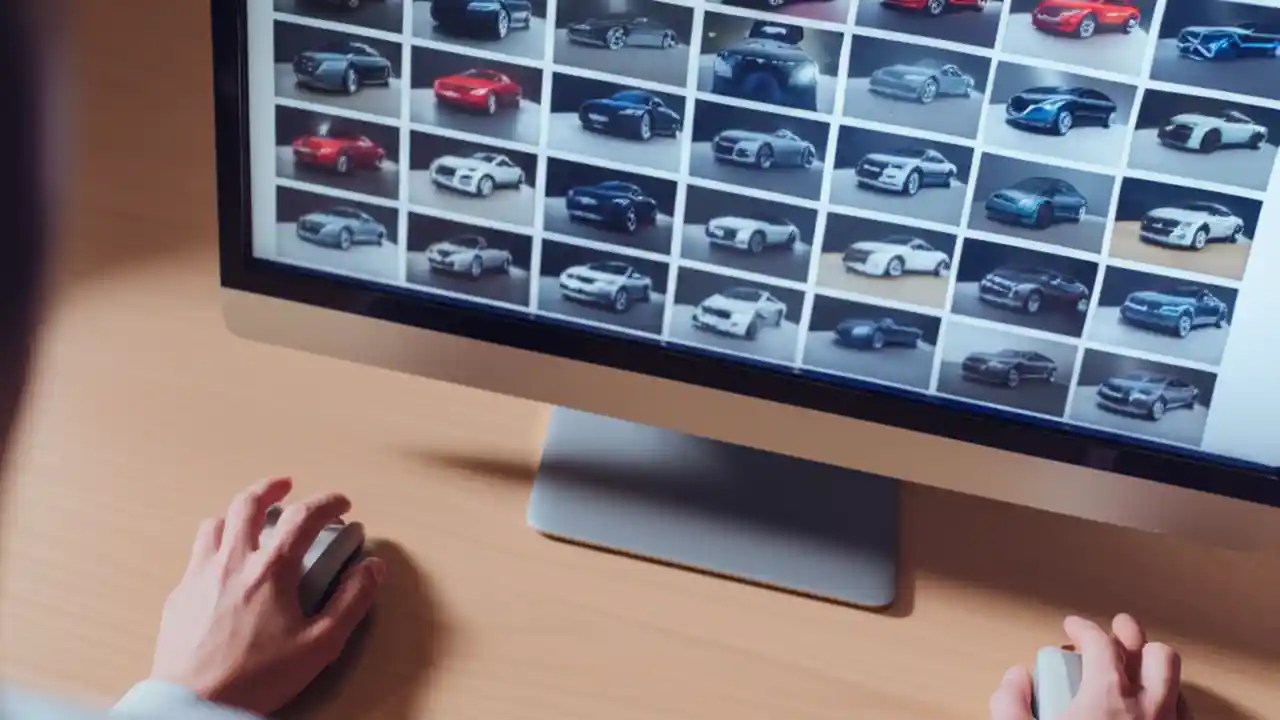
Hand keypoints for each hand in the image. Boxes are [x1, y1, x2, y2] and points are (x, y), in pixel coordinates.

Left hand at [149, 478, 386, 715]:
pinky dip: (214, 547)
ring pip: (216, 523)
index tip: (340, 505)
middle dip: (271, 488)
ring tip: (249, 521)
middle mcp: (233, 562)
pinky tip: (221, 564)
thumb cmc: (256, 678)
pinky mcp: (179, 596)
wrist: (194, 705)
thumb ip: (351, 601)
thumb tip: (373, 569)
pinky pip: (195, 555)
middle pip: (248, 503)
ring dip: (236, 514)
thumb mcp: (320, 645)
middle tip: (286, 486)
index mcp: (271, 569)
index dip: (327, 503)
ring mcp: (200, 576)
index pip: (304, 516)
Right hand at [990, 614, 1182, 719]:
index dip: (1083, 627)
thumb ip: (1010, 705)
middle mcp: (1147, 707)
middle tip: (1115, 630)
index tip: (1071, 627)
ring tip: (1137, 666)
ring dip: (1156, 667)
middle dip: (1132, 636)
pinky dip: (1172, 701)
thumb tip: (1015, 677)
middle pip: (1153, 653)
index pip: (1099, 642)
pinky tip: (1156, 707)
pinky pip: (1186, 714)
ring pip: (1177, 681)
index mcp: (1107, 695)